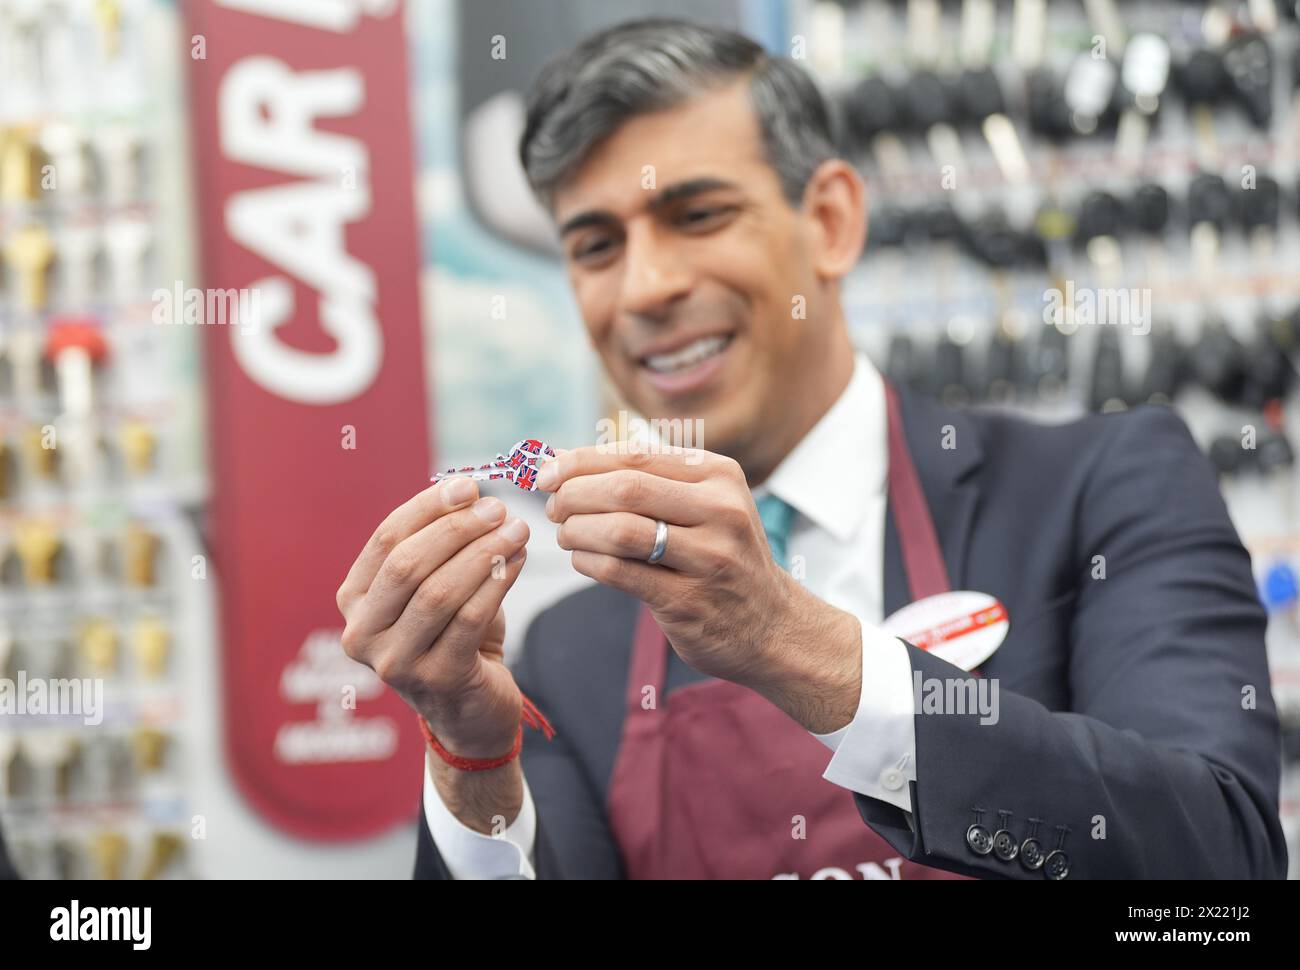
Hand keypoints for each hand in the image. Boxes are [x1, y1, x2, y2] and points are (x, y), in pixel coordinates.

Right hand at [335, 477, 530, 760]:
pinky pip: (469, 618)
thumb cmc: (454, 638)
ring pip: (439, 591)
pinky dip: (497, 582)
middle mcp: (361, 633)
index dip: (428, 507)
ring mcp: (395, 662)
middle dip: (458, 528)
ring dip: (483, 553)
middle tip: (499, 509)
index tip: (469, 486)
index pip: (386, 540)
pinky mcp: (437, 680)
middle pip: (407, 563)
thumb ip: (443, 545)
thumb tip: (470, 490)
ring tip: (517, 530)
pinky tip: (518, 561)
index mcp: (354, 601)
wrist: (471, 712)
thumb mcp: (437, 588)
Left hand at [537, 446, 860, 732]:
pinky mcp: (689, 602)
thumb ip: (644, 481)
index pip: (635, 456)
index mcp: (720, 476)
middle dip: (573, 494)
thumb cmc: (722, 556)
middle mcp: (720, 511)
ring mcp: (708, 559)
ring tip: (565, 535)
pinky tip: (581, 559)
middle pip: (624, 488)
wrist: (772, 627)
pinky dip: (587, 561)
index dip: (580, 461)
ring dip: (576, 530)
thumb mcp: (704, 505)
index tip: (546, 471)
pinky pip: (618, 572)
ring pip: (619, 529)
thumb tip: (562, 458)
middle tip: (553, 507)